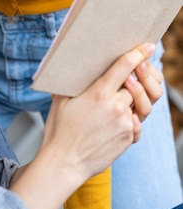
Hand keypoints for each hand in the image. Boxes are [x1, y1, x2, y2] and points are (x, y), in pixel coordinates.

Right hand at [42, 43, 159, 178]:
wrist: (65, 162)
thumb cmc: (59, 130)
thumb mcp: (60, 99)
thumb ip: (74, 81)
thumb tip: (75, 66)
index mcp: (99, 93)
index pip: (125, 66)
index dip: (138, 53)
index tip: (147, 46)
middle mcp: (116, 107)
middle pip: (135, 85)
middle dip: (131, 81)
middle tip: (124, 80)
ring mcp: (124, 124)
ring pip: (137, 104)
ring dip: (130, 102)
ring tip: (116, 104)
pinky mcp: (128, 138)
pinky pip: (135, 123)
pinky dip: (128, 120)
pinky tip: (113, 123)